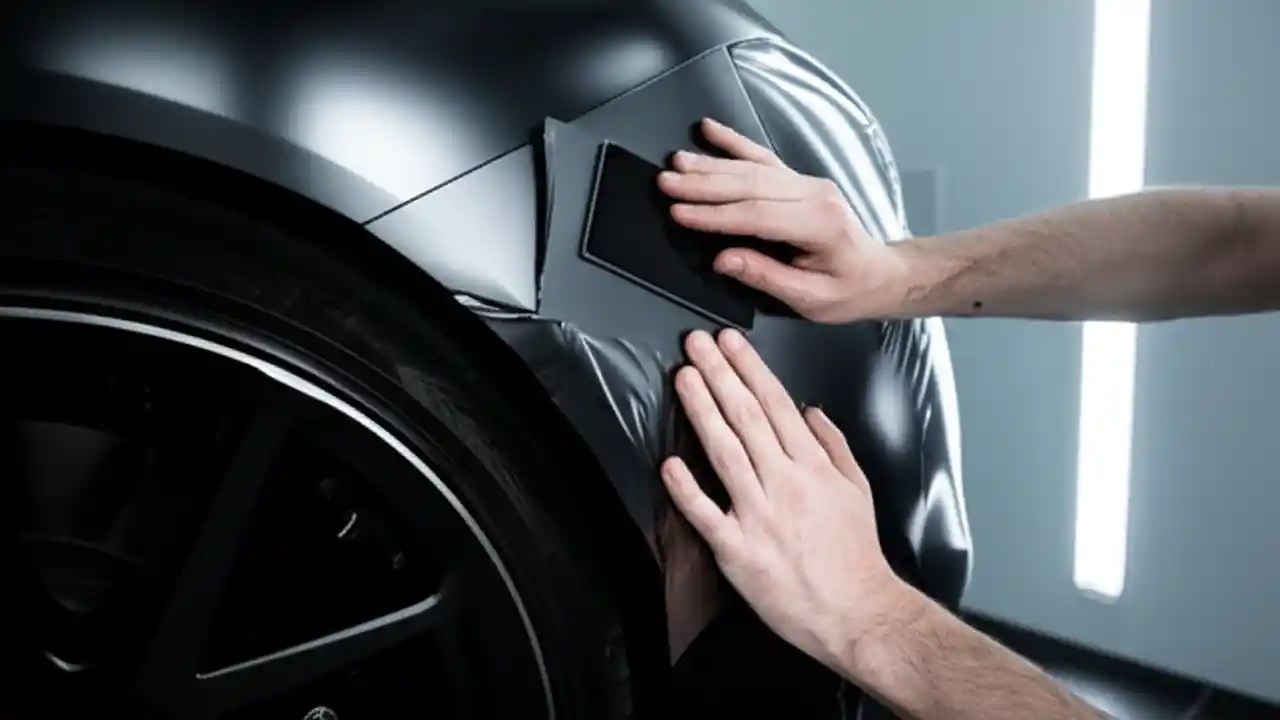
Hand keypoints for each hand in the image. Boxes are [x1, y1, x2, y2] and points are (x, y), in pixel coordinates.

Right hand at [658, 118, 910, 322]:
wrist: (880, 273)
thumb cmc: (849, 291)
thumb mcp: (811, 299)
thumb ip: (767, 277)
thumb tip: (723, 259)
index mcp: (819, 224)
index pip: (756, 215)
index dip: (715, 214)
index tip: (679, 212)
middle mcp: (814, 194)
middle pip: (750, 184)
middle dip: (704, 183)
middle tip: (666, 182)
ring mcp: (807, 182)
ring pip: (753, 167)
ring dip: (711, 163)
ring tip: (676, 162)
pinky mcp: (799, 181)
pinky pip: (762, 157)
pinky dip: (734, 142)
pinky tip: (708, 130)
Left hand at [662, 328, 922, 673]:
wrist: (858, 612)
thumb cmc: (855, 556)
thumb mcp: (857, 490)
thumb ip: (833, 446)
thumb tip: (811, 411)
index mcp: (812, 467)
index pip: (776, 404)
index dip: (749, 369)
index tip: (729, 342)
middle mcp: (785, 484)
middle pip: (747, 417)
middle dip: (720, 375)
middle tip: (696, 344)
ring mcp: (760, 515)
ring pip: (725, 452)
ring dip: (703, 411)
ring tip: (684, 378)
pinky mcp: (739, 550)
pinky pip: (707, 514)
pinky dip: (687, 489)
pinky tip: (670, 462)